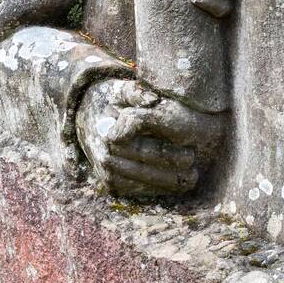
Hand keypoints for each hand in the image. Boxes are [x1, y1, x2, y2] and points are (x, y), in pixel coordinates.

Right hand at [76, 78, 222, 197]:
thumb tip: (152, 99)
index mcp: (110, 135)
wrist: (88, 118)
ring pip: (141, 184)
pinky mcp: (110, 184)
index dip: (169, 154)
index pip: (144, 150)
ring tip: (191, 180)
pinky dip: (155, 190)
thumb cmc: (113, 102)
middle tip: (195, 171)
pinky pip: (135, 191)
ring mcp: (106, 173)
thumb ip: (137, 93)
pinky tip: (175, 187)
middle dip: (172, 172)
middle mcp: (105, 157)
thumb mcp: (123, 91)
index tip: (191, 155)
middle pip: (144, 169)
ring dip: (167, 185)